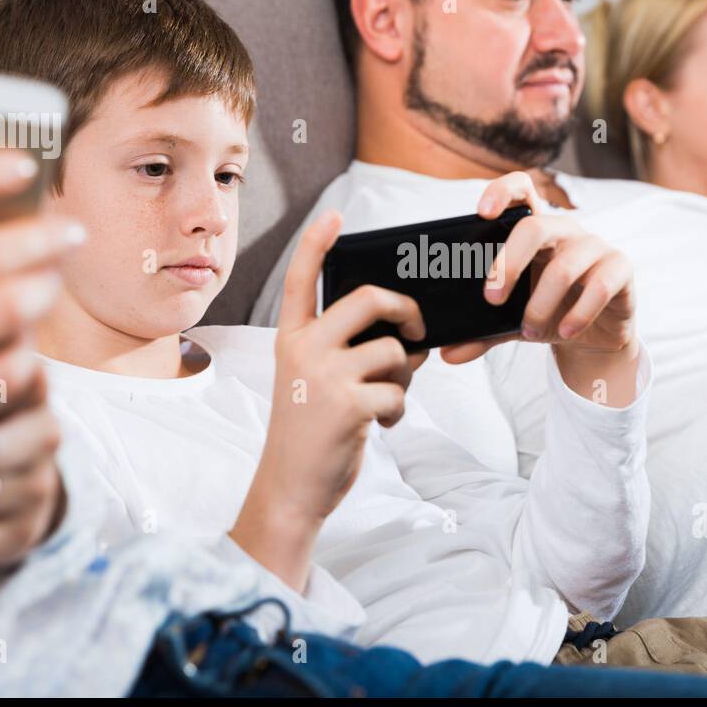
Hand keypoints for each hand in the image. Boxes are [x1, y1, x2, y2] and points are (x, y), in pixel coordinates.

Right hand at [232, 210, 427, 590]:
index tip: (336, 216)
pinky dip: (399, 409)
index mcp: (291, 339)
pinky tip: (380, 424)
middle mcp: (304, 350)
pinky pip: (399, 391)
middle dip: (404, 308)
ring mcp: (325, 376)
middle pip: (367, 299)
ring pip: (393, 350)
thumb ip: (345, 352)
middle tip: (415, 329)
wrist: (290, 490)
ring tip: (386, 399)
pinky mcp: (348, 405)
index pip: (301, 280)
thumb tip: (406, 333)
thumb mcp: (313, 382)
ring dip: (404, 376)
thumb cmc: (310, 433)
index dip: (317, 244)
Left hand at [441, 172, 639, 406]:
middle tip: (491, 299)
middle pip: (535, 228)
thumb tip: (448, 354)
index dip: (502, 192)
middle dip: (509, 264)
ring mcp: (595, 246)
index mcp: (535, 230)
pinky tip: (564, 331)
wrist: (594, 336)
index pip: (521, 189)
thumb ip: (482, 333)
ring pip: (564, 267)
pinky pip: (600, 286)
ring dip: (541, 304)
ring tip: (530, 330)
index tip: (483, 213)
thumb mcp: (510, 323)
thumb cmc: (549, 312)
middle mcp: (565, 230)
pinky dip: (578, 314)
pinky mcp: (620, 268)